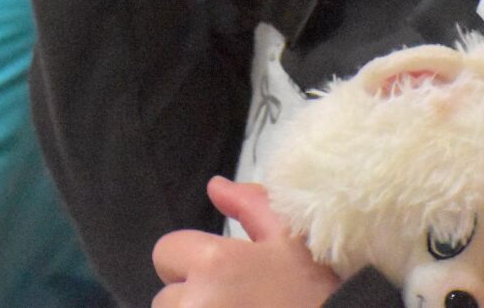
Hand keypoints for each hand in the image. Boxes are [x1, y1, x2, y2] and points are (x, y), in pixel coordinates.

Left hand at [152, 177, 340, 307]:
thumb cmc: (318, 294)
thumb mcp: (290, 243)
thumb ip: (250, 206)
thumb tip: (216, 187)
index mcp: (213, 263)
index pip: (166, 253)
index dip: (191, 263)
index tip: (223, 277)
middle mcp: (195, 302)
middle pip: (166, 296)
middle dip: (193, 299)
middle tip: (238, 304)